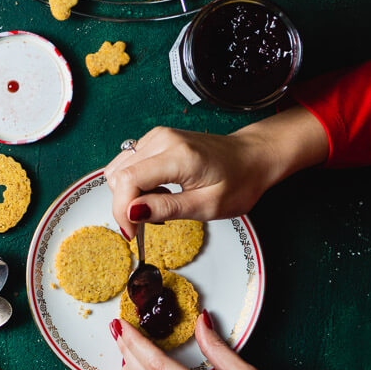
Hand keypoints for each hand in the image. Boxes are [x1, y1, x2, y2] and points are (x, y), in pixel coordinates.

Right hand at [104, 106, 327, 238]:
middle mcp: (162, 140)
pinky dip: (135, 183)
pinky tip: (157, 191)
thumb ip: (167, 208)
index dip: (122, 210)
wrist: (252, 157)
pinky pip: (129, 162)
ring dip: (129, 194)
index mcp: (178, 156)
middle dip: (125, 205)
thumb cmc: (238, 181)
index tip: (132, 233)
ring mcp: (157, 136)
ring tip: (158, 205)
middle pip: (118, 174)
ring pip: (119, 168)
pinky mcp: (156, 139)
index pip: (127, 180)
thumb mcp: (207, 206)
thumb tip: (131, 213)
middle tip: (150, 222)